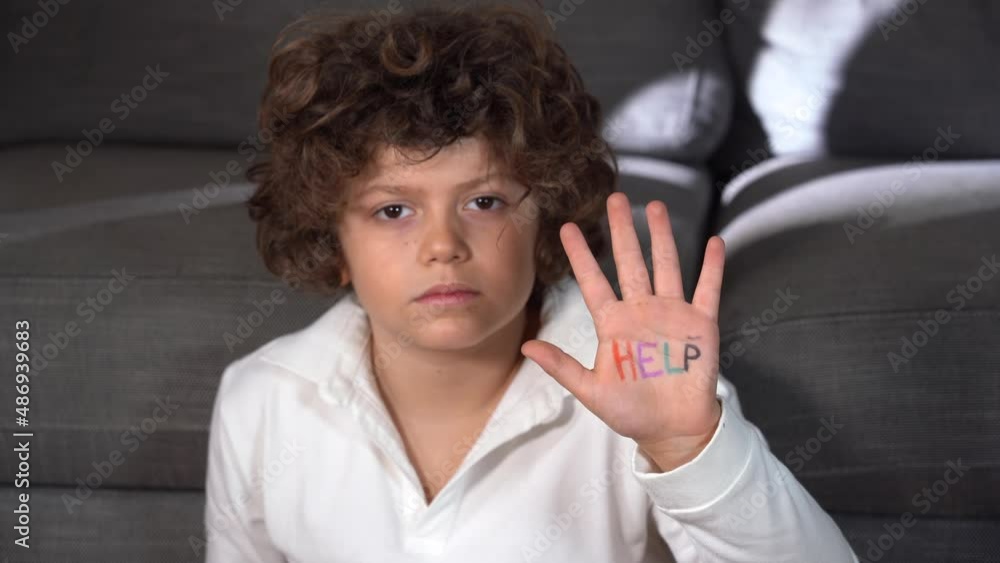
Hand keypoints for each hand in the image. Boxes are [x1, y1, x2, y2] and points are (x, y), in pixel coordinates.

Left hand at [521, 192, 725, 471]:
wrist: (672, 430)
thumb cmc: (631, 412)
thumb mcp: (591, 391)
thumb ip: (562, 366)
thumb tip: (527, 346)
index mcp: (613, 324)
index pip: (593, 282)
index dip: (581, 256)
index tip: (565, 228)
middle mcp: (641, 311)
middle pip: (630, 262)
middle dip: (624, 231)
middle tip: (616, 198)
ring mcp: (672, 314)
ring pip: (666, 266)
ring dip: (663, 238)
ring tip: (656, 207)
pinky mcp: (700, 324)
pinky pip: (707, 290)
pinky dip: (711, 267)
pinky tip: (713, 242)